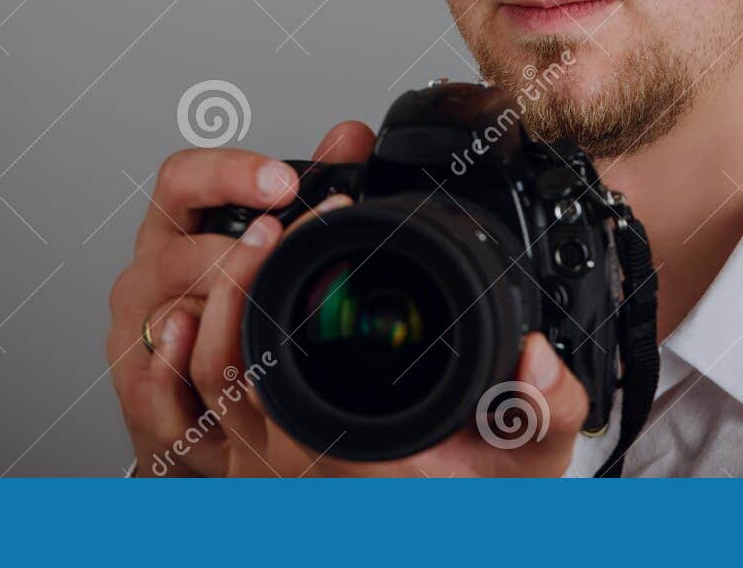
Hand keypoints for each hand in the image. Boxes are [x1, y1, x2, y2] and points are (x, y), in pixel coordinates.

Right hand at [105, 119, 374, 475]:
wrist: (192, 402)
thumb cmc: (226, 312)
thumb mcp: (264, 244)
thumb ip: (307, 189)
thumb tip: (350, 136)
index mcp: (176, 227)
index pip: (181, 179)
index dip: (229, 174)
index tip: (283, 183)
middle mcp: (148, 272)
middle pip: (177, 254)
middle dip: (236, 255)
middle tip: (283, 253)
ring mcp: (137, 332)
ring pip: (170, 318)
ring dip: (218, 317)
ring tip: (261, 305)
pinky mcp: (136, 389)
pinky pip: (156, 382)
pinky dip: (184, 374)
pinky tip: (211, 360)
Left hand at [190, 210, 591, 476]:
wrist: (456, 526)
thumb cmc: (480, 501)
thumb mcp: (531, 461)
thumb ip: (547, 411)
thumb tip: (537, 358)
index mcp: (347, 460)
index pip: (270, 368)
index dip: (270, 278)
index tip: (317, 216)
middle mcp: (292, 473)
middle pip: (218, 363)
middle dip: (239, 275)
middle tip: (276, 220)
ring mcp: (264, 474)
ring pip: (202, 381)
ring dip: (215, 305)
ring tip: (254, 245)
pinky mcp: (255, 466)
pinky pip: (198, 411)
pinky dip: (195, 354)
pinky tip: (210, 309)